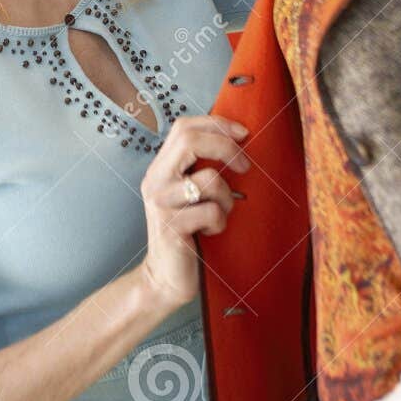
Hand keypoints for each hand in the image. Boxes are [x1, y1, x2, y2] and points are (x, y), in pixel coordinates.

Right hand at [139, 114, 249, 309]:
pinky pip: (211, 212)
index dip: (215, 123)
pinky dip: (220, 222)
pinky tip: (210, 233)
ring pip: (209, 179)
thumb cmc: (187, 235)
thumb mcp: (189, 196)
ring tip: (221, 213)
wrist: (165, 278)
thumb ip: (199, 169)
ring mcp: (161, 203)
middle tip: (245, 166)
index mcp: (161, 169)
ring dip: (227, 198)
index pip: (183, 127)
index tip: (243, 132)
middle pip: (190, 140)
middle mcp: (156, 181)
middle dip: (226, 147)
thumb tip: (237, 141)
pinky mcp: (171, 226)